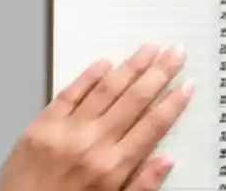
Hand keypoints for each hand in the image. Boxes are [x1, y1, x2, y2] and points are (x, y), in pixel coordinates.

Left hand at [0, 44, 193, 190]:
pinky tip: (104, 63)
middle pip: (134, 100)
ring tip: (148, 49)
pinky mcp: (39, 126)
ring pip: (106, 89)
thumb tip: (166, 160)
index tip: (186, 85)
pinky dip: (88, 76)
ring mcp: (64, 132)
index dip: (173, 103)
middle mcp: (91, 145)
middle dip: (159, 73)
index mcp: (111, 169)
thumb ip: (140, 186)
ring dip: (130, 66)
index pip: (152, 126)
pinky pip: (69, 93)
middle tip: (175, 52)